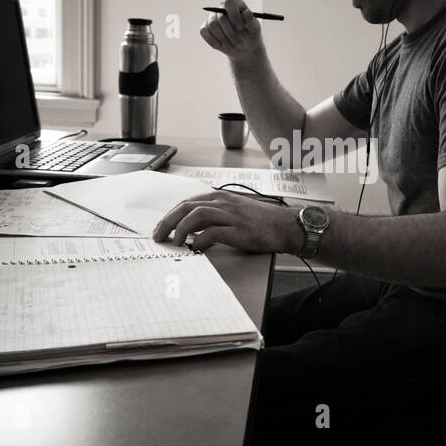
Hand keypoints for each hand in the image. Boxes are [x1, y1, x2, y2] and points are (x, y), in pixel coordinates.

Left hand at [152, 190, 300, 254]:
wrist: (286, 225)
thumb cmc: (262, 221)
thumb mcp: (235, 212)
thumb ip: (215, 216)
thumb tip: (192, 229)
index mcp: (221, 197)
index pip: (187, 202)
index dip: (171, 215)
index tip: (161, 227)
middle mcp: (223, 203)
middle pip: (187, 207)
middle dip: (168, 221)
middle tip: (159, 236)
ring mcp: (231, 215)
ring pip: (196, 216)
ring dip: (180, 229)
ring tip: (174, 242)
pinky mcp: (238, 230)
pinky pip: (213, 232)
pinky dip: (200, 240)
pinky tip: (196, 248)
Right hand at [200, 0, 265, 67]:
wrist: (243, 47)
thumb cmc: (250, 35)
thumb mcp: (254, 29)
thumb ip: (251, 21)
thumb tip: (246, 12)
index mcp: (235, 4)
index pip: (229, 3)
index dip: (234, 15)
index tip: (240, 27)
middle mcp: (221, 8)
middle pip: (221, 17)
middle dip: (231, 33)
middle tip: (240, 44)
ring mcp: (212, 17)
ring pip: (212, 25)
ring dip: (223, 39)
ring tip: (233, 47)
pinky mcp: (205, 27)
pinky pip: (204, 32)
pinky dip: (213, 41)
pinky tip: (222, 46)